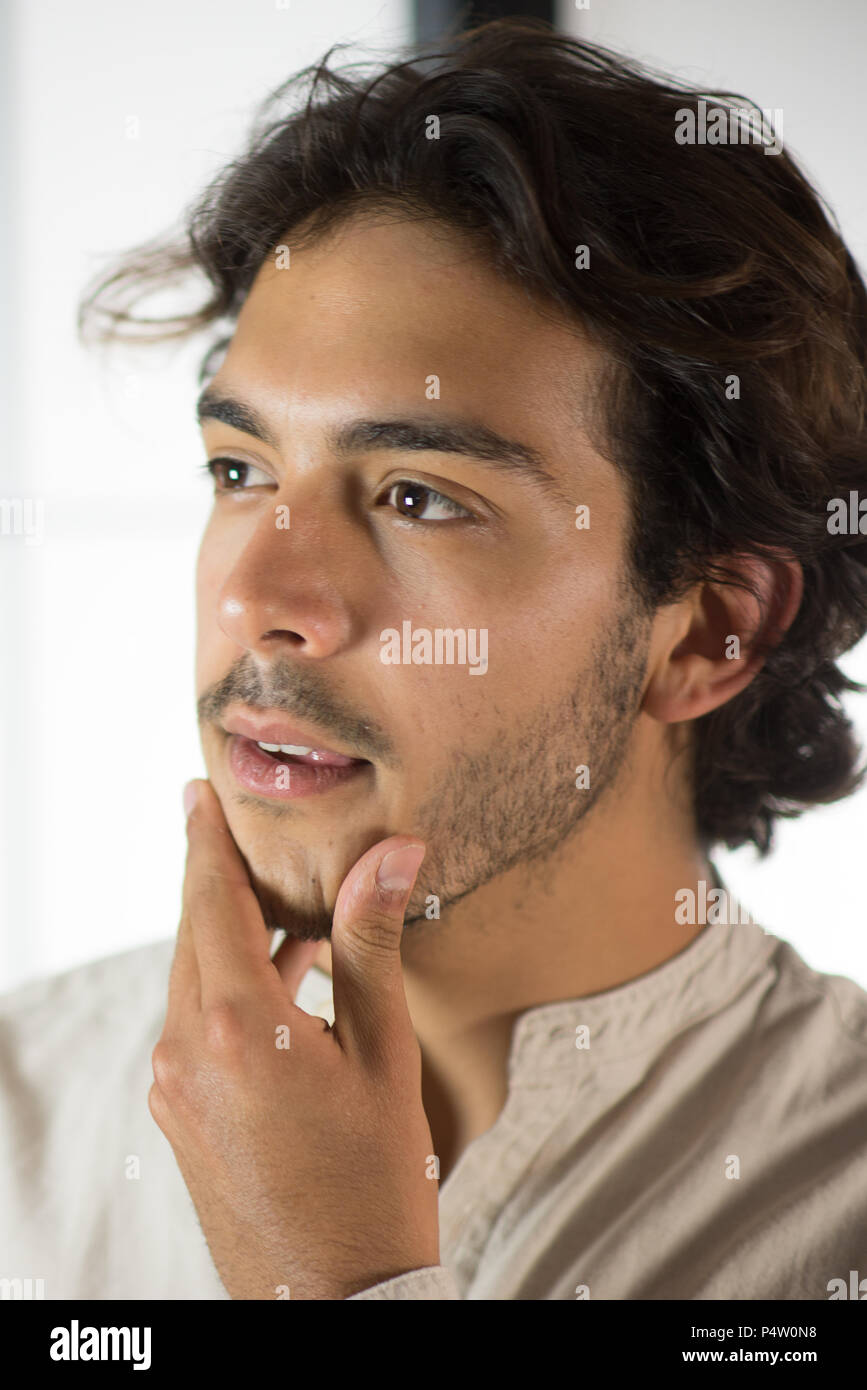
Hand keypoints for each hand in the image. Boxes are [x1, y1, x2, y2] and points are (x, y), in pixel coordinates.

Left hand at [148, 778, 439, 1299]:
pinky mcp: (180, 1117)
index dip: (205, 840)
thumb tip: (392, 853)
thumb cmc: (374, 1181)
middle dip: (216, 879)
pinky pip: (195, 1025)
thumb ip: (373, 945)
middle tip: (238, 829)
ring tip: (287, 909)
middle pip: (195, 935)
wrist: (333, 1297)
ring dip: (231, 937)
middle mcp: (187, 1052)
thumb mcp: (384, 1055)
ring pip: (193, 981)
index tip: (198, 791)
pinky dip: (230, 989)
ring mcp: (175, 1090)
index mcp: (238, 1027)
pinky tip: (286, 983)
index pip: (209, 901)